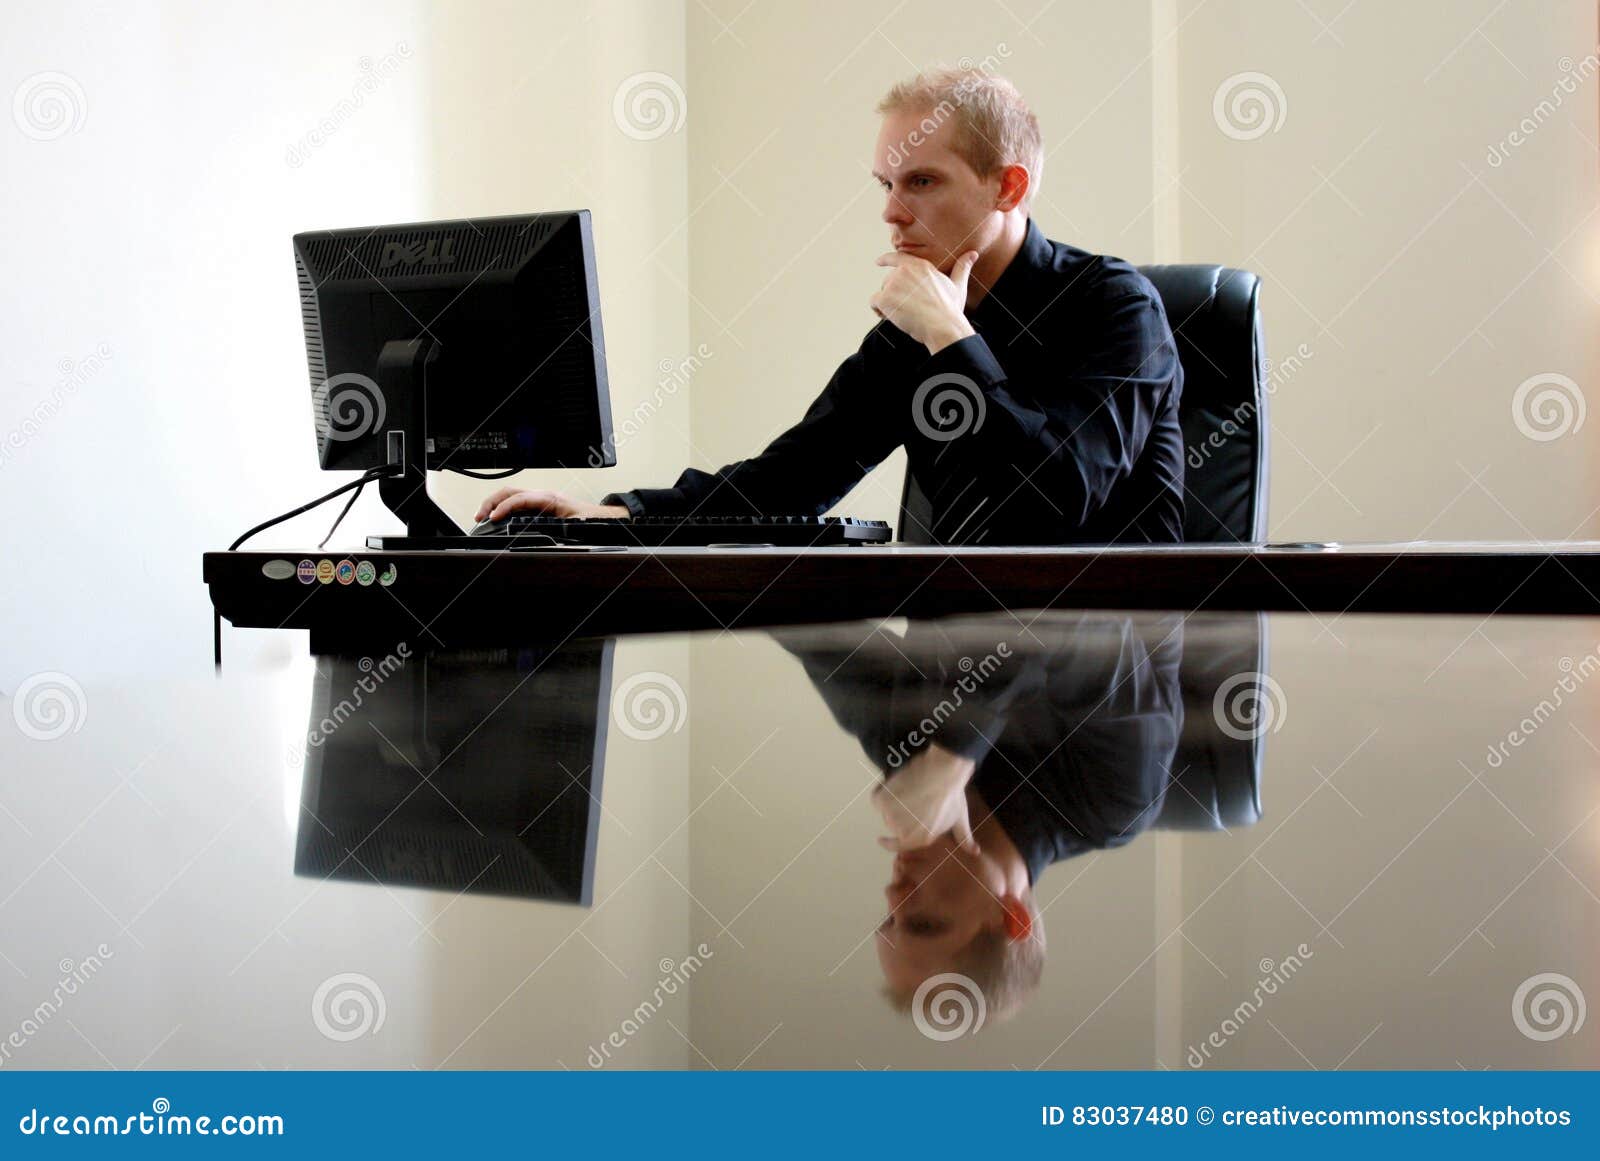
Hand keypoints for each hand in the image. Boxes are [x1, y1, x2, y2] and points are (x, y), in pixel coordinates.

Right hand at [474, 487, 629, 522]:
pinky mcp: (538, 505)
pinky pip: (516, 501)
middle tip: (479, 518)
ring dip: (494, 503)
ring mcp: (539, 499)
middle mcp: (542, 496)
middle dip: (492, 502)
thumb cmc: (588, 519)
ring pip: (511, 495)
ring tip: (482, 517)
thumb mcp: (575, 526)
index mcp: (549, 499)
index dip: (505, 507)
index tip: (493, 518)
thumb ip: (561, 531)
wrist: (599, 518)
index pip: (521, 498)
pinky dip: (502, 507)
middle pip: (510, 491)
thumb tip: (549, 537)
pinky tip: (496, 517)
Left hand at [870, 249, 978, 353]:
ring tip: (905, 314)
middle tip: (910, 309)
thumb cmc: (951, 309)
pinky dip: (879, 312)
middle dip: (894, 295)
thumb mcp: (958, 285)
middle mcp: (905, 270)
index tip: (878, 262)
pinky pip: (874, 303)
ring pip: (882, 293)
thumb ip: (962, 268)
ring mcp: (893, 283)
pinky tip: (893, 317)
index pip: (898, 257)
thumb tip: (973, 254)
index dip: (886, 259)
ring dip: (889, 305)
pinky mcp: (885, 297)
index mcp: (921, 265)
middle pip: (889, 281)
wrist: (942, 326)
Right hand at [873, 743, 978, 851]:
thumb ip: (964, 839)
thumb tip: (975, 852)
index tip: (882, 840)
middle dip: (901, 813)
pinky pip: (878, 798)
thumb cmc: (952, 796)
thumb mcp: (960, 819)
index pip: (898, 845)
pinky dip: (884, 792)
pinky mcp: (882, 800)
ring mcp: (891, 816)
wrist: (942, 771)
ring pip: (886, 810)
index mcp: (920, 839)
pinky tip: (898, 785)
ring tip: (910, 790)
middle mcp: (902, 832)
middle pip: (894, 824)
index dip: (890, 843)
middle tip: (915, 799)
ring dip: (893, 801)